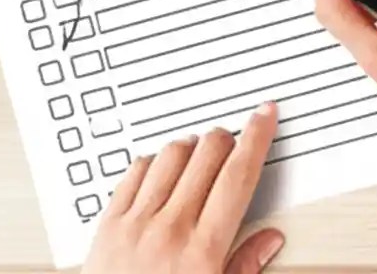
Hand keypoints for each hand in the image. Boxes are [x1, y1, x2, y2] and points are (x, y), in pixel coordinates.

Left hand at [81, 103, 283, 273]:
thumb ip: (244, 266)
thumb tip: (269, 241)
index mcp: (203, 248)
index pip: (238, 175)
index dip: (256, 138)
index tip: (264, 116)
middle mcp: (170, 228)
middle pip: (206, 155)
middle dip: (226, 138)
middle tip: (235, 140)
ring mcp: (135, 224)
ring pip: (170, 156)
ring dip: (191, 147)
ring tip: (200, 153)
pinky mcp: (107, 226)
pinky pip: (133, 174)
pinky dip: (153, 162)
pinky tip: (162, 169)